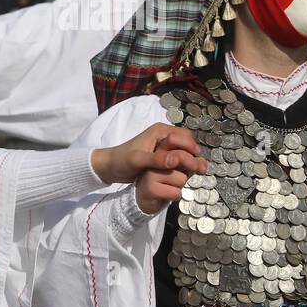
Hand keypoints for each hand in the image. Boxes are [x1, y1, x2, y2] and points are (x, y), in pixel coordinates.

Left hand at [91, 124, 206, 206]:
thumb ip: (157, 159)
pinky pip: (178, 158)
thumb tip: (177, 159)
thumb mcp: (138, 160)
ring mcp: (163, 145)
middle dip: (193, 155)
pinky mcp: (162, 155)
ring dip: (189, 161)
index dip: (191, 149)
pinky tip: (184, 175)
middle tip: (197, 170)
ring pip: (184, 151)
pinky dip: (182, 165)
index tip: (194, 164)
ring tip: (194, 173)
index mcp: (160, 131)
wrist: (109, 167)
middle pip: (187, 143)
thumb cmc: (121, 161)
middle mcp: (164, 136)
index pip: (184, 137)